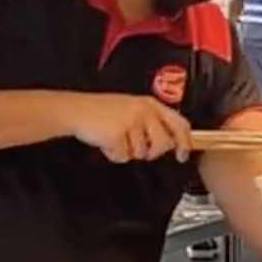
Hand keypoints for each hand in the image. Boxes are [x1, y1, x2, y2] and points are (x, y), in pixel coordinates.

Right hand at [67, 93, 191, 163]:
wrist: (77, 110)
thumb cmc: (103, 111)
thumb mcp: (134, 109)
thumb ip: (153, 122)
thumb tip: (171, 141)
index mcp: (151, 104)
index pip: (179, 123)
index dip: (184, 141)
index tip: (183, 154)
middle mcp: (144, 112)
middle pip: (161, 144)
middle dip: (150, 151)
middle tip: (134, 145)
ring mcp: (132, 123)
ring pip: (140, 153)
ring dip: (127, 151)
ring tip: (115, 136)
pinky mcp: (118, 135)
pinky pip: (123, 156)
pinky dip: (113, 154)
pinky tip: (107, 141)